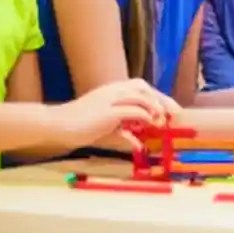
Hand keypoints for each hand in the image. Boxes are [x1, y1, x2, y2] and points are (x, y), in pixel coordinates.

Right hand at [54, 78, 180, 149]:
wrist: (58, 124)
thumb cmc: (80, 127)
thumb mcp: (107, 129)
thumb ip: (123, 133)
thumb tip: (137, 144)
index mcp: (113, 90)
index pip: (141, 88)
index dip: (157, 97)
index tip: (170, 110)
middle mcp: (113, 90)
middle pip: (144, 88)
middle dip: (162, 99)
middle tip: (174, 114)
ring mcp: (111, 99)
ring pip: (142, 96)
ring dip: (155, 108)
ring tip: (161, 121)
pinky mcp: (109, 111)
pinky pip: (134, 110)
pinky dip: (145, 116)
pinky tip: (150, 125)